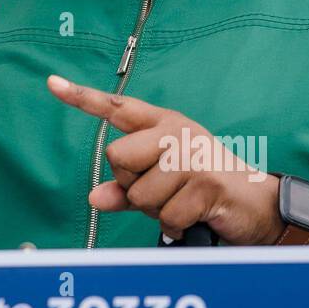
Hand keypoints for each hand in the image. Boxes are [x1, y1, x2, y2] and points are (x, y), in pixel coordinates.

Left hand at [46, 75, 285, 245]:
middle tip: (163, 190)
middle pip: (118, 157)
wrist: (257, 205)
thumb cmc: (203, 190)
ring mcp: (191, 154)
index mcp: (162, 124)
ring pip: (139, 193)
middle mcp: (175, 131)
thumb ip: (126, 189)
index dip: (81, 98)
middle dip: (132, 185)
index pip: (117, 108)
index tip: (51, 83)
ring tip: (182, 203)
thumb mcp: (162, 185)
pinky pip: (164, 214)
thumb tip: (94, 199)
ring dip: (156, 210)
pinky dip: (174, 224)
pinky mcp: (204, 181)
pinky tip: (193, 216)